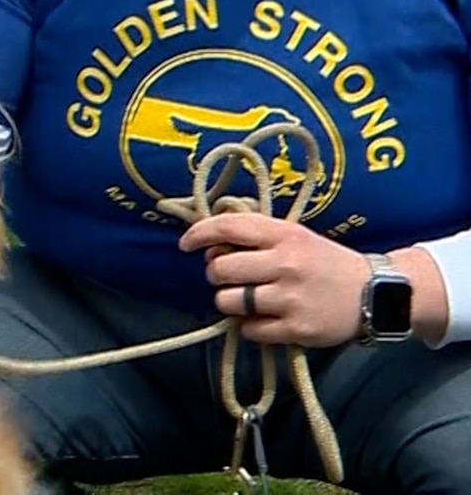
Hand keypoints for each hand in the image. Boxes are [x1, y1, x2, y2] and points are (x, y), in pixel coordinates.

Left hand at [179, 213, 369, 347]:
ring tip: (246, 299)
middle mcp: (285, 264)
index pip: (228, 227)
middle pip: (220, 269)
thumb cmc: (322, 261)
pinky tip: (264, 319)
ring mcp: (290, 298)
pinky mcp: (296, 330)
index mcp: (283, 234)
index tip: (185, 244)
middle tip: (230, 277)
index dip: (199, 234)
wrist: (373, 294)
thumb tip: (209, 245)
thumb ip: (255, 236)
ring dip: (230, 302)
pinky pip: (249, 329)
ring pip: (229, 301)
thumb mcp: (293, 235)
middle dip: (216, 274)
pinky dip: (249, 326)